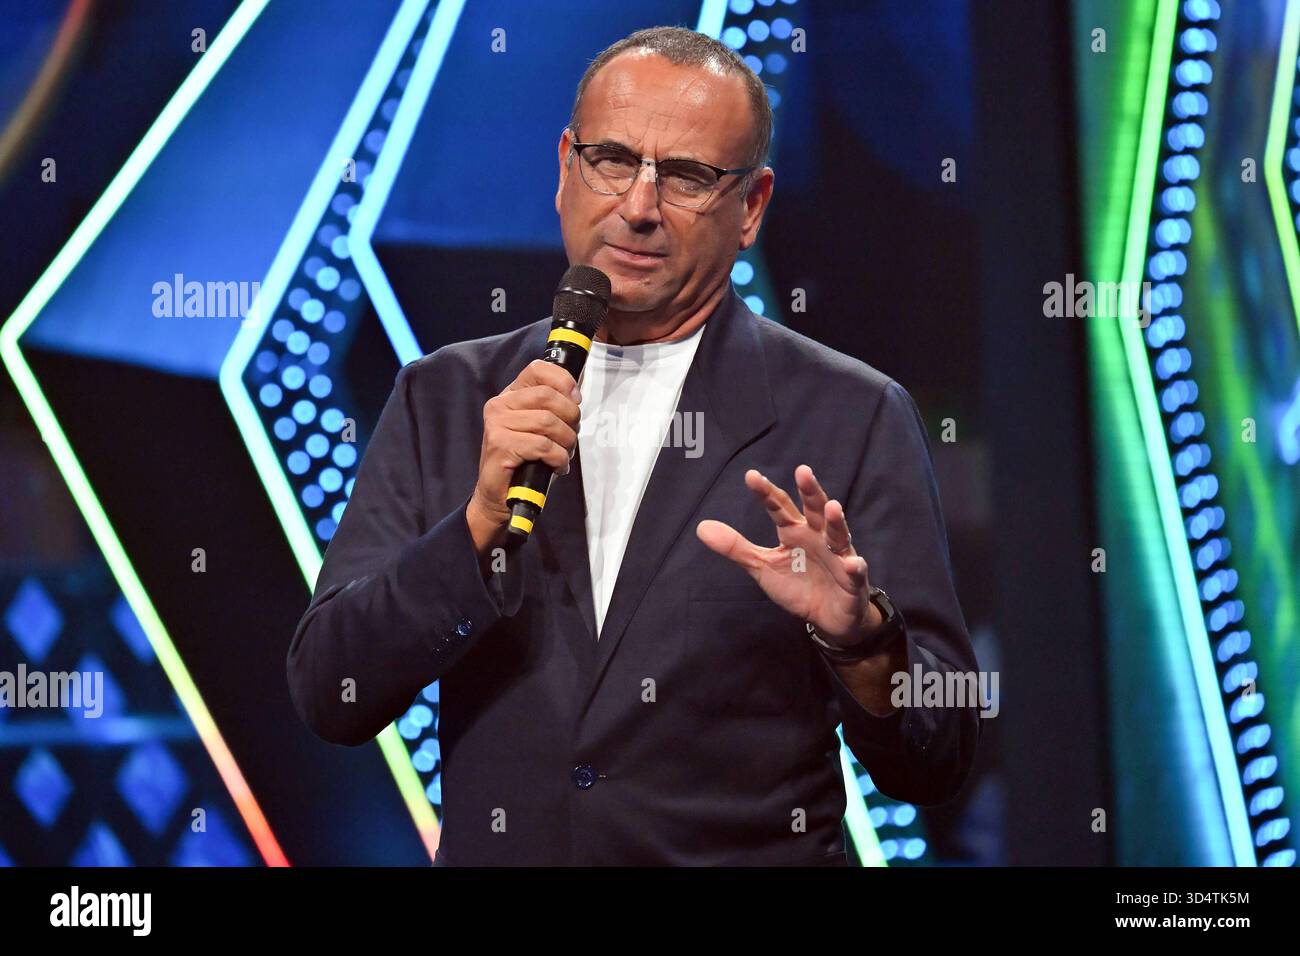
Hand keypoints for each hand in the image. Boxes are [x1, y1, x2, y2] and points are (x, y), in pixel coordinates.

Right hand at [467, 359, 580, 557]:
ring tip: (564, 454)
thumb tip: (576, 395)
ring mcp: (497, 425)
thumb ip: (554, 409)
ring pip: (548, 422)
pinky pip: (542, 445)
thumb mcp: (540, 429)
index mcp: (510, 396)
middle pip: (548, 396)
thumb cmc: (524, 462)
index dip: (563, 380)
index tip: (575, 399)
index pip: (537, 369)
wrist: (498, 496)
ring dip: (566, 441)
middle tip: (571, 437)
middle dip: (570, 417)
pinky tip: (558, 466)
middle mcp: (499, 405)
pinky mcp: (500, 446)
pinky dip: (558, 458)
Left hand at [695, 464, 882, 645]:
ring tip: (832, 507)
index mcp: (794, 531)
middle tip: (803, 471)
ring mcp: (838, 556)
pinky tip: (853, 563)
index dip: (767, 493)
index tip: (751, 477)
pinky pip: (855, 572)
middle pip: (814, 510)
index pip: (779, 508)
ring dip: (835, 521)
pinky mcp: (852, 579)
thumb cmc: (798, 584)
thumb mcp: (763, 566)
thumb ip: (736, 547)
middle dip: (810, 491)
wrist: (828, 616)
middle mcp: (817, 537)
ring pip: (837, 534)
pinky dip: (855, 567)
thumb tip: (701, 527)